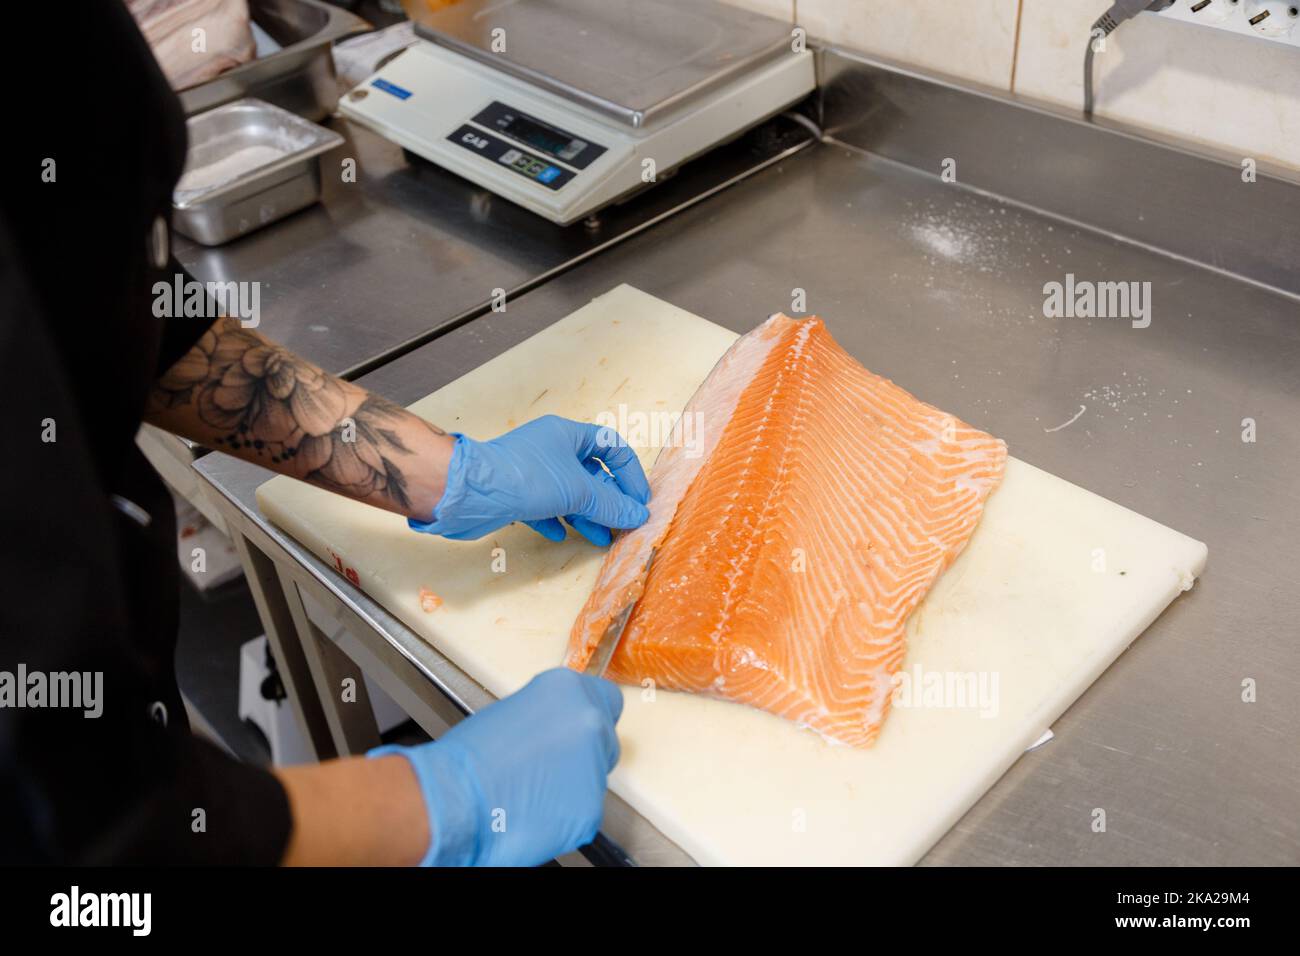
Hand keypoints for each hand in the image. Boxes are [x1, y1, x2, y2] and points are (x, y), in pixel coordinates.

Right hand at [371, 668, 623, 866]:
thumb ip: (550, 716)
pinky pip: (583, 812)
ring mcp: (594, 768)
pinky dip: (564, 815)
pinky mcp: (589, 810)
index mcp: (569, 690)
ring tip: (531, 791)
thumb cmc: (469, 757)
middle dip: (582, 754)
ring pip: (593, 779)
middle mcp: (590, 723)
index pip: (609, 699)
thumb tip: (558, 731)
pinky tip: (534, 811)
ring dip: (571, 786)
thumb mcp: (515, 712)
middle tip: (548, 766)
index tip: (578, 731)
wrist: (453, 799)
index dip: (589, 718)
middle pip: (604, 740)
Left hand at [408, 414, 650, 545]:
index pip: (612, 447)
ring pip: (568, 492)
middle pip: (591, 473)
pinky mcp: (515, 493)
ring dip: (586, 515)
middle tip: (623, 525)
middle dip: (608, 500)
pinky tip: (561, 535)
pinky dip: (555, 519)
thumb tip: (638, 515)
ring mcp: (532, 471)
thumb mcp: (577, 490)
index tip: (639, 501)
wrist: (469, 491)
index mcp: (567, 435)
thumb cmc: (525, 478)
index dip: (630, 474)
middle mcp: (550, 449)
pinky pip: (543, 506)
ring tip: (601, 539)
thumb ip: (610, 504)